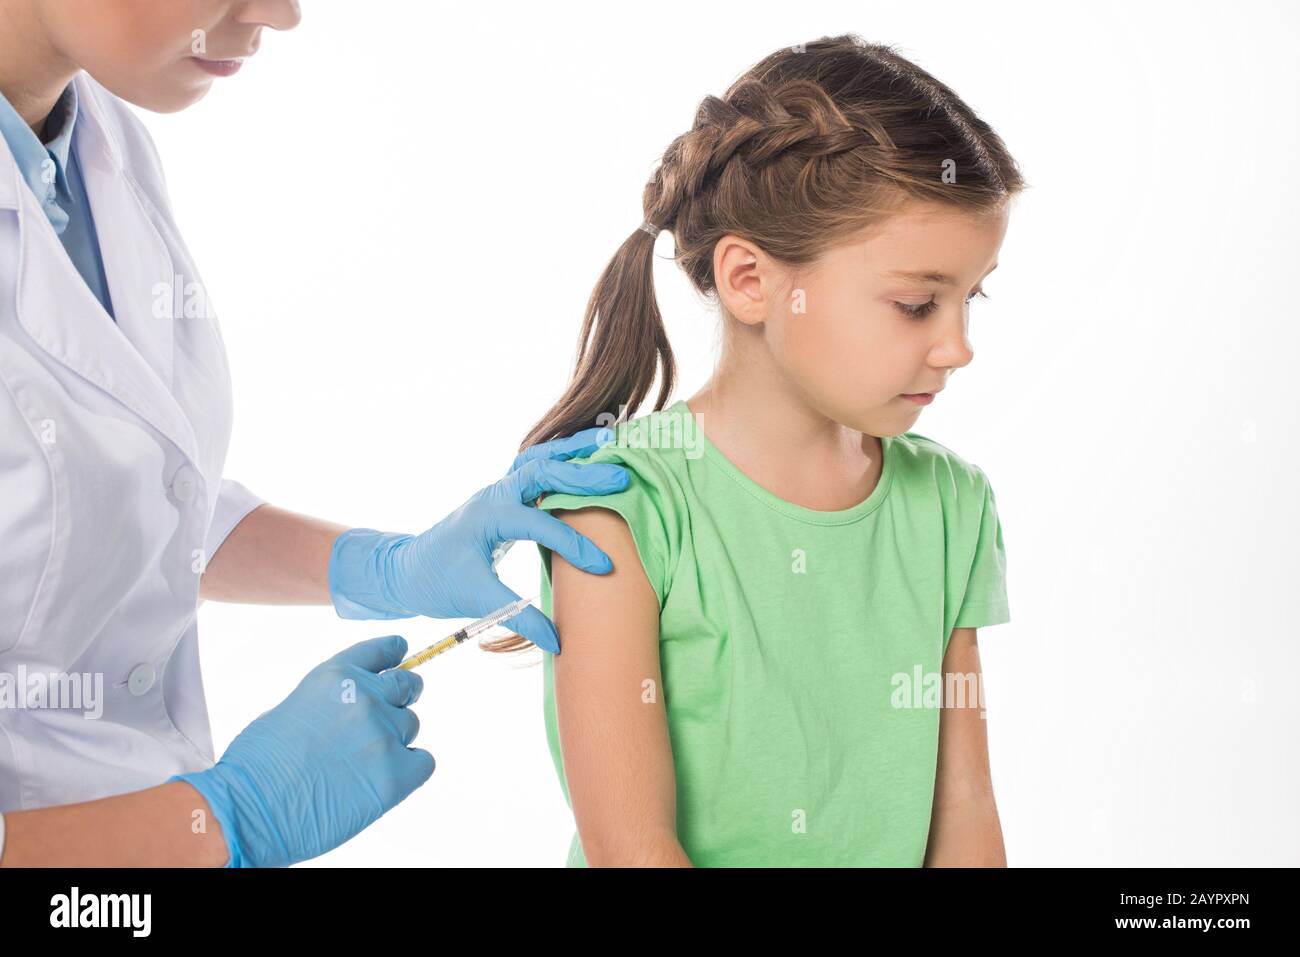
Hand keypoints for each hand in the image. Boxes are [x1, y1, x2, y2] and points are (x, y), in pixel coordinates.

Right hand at [168, 635, 432, 867]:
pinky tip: (382, 781)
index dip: (394, 653)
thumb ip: (330, 700)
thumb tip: (352, 708)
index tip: (402, 652)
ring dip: (395, 740)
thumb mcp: (292, 708)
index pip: (381, 651)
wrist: (249, 810)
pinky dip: (409, 770)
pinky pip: (423, 762)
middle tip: (390, 716)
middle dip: (403, 696)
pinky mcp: (396, 773)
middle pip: (406, 686)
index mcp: (334, 676)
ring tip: (360, 764)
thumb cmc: (256, 765)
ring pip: (410, 726)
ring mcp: (383, 733)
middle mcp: (365, 697)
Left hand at [327, 426, 626, 651]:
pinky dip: (564, 460)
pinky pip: (538, 469)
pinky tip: (589, 458)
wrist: (406, 570)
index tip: (604, 566)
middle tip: (622, 476)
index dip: (575, 544)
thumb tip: (557, 642)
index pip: (539, 522)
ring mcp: (500, 490)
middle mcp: (495, 494)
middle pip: (542, 471)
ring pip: (540, 458)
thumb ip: (518, 617)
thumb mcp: (476, 601)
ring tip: (610, 440)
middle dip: (582, 473)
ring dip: (574, 451)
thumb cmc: (436, 583)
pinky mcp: (506, 496)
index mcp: (488, 517)